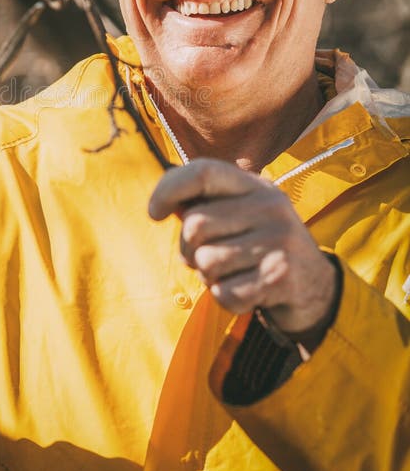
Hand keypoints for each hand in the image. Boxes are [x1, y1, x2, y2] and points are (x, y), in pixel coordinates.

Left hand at [149, 158, 337, 335]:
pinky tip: (247, 291)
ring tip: (233, 273)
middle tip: (209, 257)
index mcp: (255, 185)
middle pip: (194, 225)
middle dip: (189, 249)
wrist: (315, 287)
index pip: (203, 171)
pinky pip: (223, 293)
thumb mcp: (239, 215)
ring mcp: (278, 241)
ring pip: (206, 262)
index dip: (169, 189)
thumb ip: (202, 204)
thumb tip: (160, 204)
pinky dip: (226, 299)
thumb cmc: (259, 246)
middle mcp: (270, 206)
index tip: (154, 212)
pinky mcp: (280, 278)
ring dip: (209, 277)